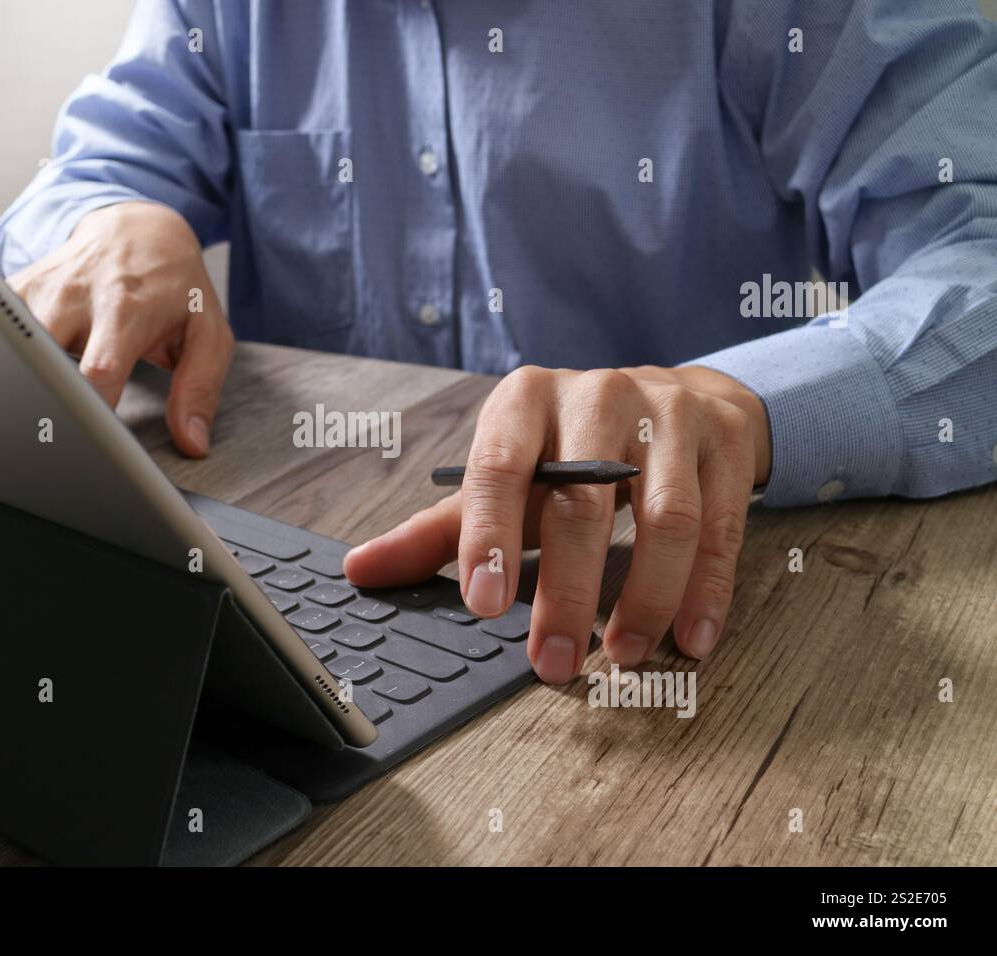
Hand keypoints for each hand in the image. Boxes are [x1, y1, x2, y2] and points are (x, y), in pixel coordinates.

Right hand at [5, 201, 232, 456]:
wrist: (142, 228)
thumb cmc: (177, 288)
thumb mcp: (207, 334)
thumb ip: (199, 389)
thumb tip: (192, 442)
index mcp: (125, 309)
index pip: (97, 372)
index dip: (91, 413)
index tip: (92, 442)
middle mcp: (76, 295)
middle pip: (41, 359)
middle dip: (46, 400)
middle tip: (61, 431)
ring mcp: (40, 288)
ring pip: (11, 346)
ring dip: (27, 379)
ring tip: (48, 396)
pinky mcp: (16, 287)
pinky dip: (9, 355)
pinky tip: (29, 366)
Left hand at [343, 365, 770, 682]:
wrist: (675, 397)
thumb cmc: (571, 447)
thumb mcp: (505, 473)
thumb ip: (440, 529)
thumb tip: (360, 571)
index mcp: (526, 400)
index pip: (498, 466)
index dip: (489, 536)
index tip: (484, 605)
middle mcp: (599, 395)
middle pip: (584, 501)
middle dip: (568, 591)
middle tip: (552, 662)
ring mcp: (669, 415)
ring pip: (665, 517)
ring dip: (645, 596)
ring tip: (620, 656)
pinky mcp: (723, 443)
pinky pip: (721, 526)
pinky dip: (706, 590)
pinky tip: (690, 638)